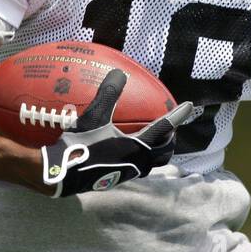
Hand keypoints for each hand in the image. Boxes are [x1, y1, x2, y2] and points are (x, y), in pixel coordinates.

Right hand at [40, 69, 194, 196]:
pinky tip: (130, 151)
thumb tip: (119, 73)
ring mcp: (129, 172)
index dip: (178, 115)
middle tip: (171, 127)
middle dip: (171, 138)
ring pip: (153, 162)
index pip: (163, 127)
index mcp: (137, 146)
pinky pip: (139, 167)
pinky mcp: (118, 178)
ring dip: (159, 150)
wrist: (62, 174)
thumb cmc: (80, 144)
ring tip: (155, 140)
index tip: (188, 106)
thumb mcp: (94, 116)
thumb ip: (108, 93)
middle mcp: (138, 161)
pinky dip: (144, 157)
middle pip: (165, 151)